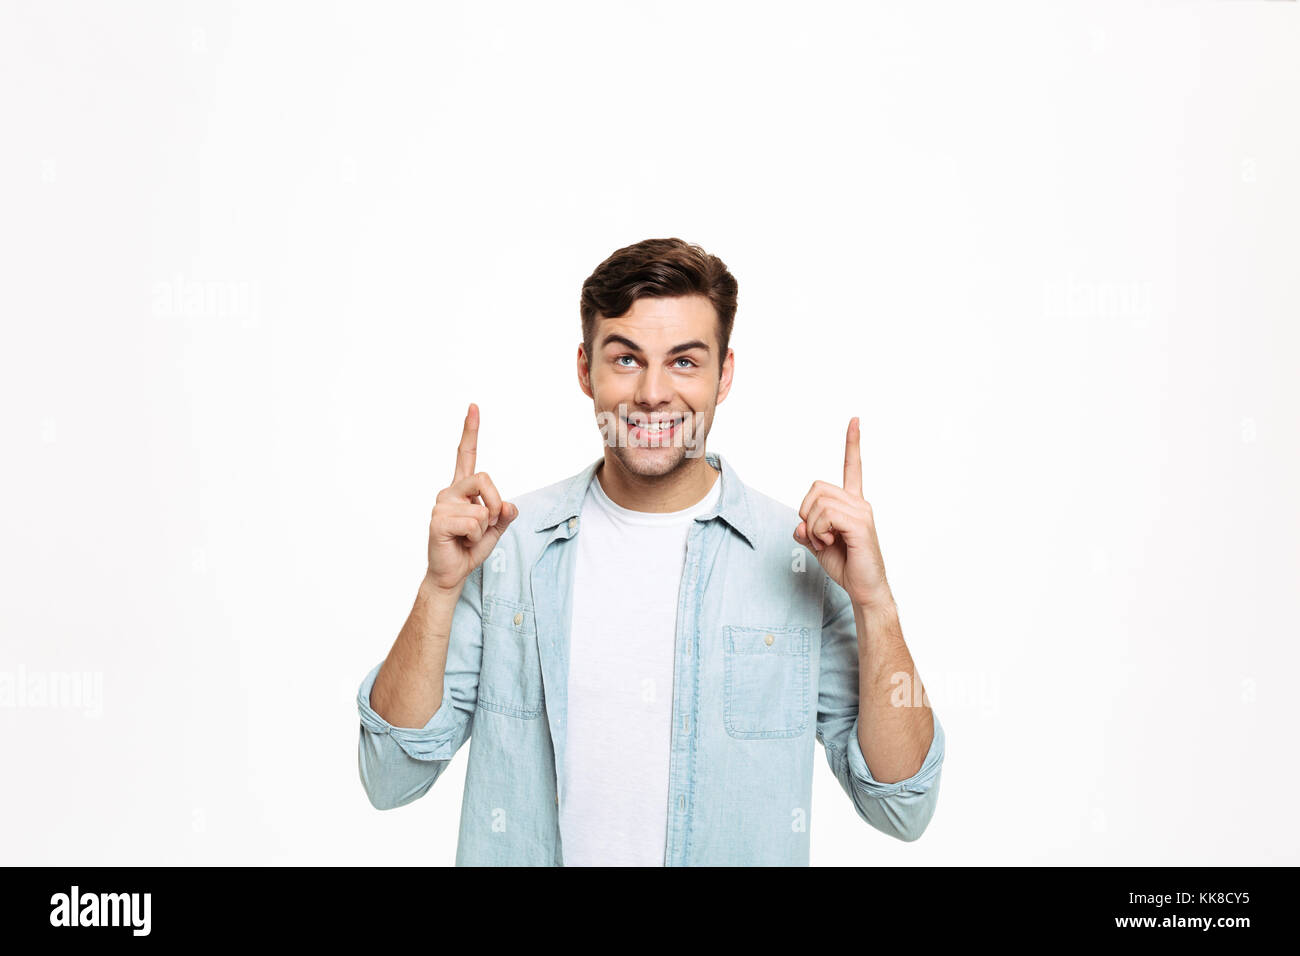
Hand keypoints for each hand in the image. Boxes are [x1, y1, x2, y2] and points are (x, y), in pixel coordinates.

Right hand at [426, 403, 517, 592]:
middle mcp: (449, 492)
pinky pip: (474, 522)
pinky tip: (460, 542)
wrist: (452, 573)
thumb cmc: (470, 549)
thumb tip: (509, 506)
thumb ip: (504, 514)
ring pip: (482, 508)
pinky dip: (475, 537)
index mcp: (462, 489)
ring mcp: (441, 505)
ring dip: (484, 528)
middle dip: (495, 505)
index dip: (470, 431)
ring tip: (467, 537)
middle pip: (484, 478)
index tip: (473, 407)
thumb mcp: (495, 529)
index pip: (466, 455)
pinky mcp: (438, 520)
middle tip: (485, 525)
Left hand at [793, 417, 891, 608]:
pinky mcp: (860, 524)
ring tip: (826, 543)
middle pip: (817, 487)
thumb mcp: (818, 546)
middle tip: (818, 536)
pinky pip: (826, 516)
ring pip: (818, 504)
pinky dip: (819, 532)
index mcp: (852, 504)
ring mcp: (861, 512)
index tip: (855, 420)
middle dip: (806, 513)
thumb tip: (798, 525)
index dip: (852, 444)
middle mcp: (859, 503)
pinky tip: (831, 543)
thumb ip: (807, 531)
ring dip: (813, 527)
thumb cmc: (847, 566)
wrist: (864, 589)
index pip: (852, 467)